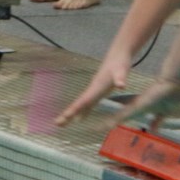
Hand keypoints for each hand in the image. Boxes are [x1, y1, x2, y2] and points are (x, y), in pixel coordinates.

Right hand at [56, 59, 179, 129]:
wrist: (118, 55)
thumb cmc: (120, 63)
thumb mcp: (122, 70)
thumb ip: (120, 78)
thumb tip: (121, 85)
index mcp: (96, 87)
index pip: (83, 101)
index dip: (75, 109)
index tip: (65, 117)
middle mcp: (92, 89)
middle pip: (78, 104)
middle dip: (67, 114)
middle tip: (57, 124)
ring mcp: (94, 90)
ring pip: (81, 105)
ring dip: (72, 114)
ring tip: (62, 124)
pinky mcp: (99, 91)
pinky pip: (88, 104)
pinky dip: (82, 112)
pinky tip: (80, 119)